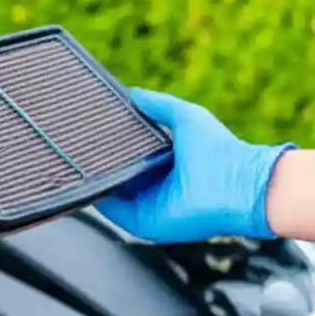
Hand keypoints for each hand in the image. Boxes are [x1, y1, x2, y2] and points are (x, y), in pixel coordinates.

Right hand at [95, 88, 296, 243]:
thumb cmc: (219, 151)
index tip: (89, 131)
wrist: (239, 185)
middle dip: (96, 164)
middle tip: (76, 147)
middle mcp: (153, 186)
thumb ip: (158, 104)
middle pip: (115, 176)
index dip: (108, 146)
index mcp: (163, 163)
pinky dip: (99, 199)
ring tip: (76, 162)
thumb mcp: (184, 115)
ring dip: (94, 181)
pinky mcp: (144, 222)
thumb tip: (132, 92)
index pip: (127, 156)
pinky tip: (88, 181)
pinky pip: (113, 212)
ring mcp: (148, 206)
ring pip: (110, 194)